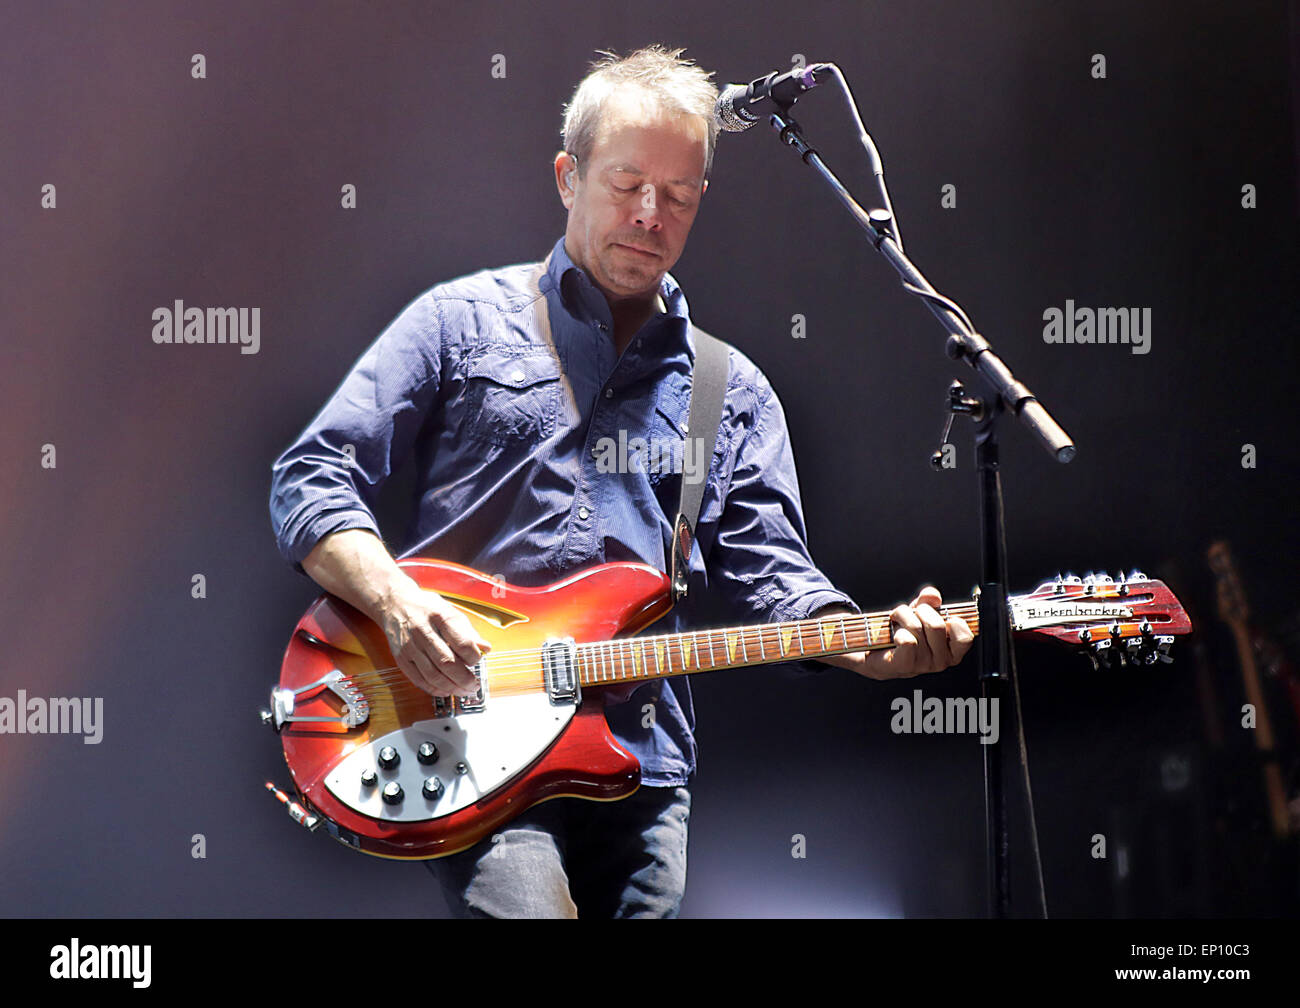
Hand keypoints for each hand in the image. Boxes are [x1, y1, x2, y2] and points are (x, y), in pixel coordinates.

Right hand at [375, 577, 491, 694]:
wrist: (394, 604)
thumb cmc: (425, 608)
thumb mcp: (450, 611)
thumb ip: (468, 632)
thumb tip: (485, 649)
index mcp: (439, 616)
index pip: (461, 642)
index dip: (474, 656)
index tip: (478, 659)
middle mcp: (422, 631)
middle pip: (446, 662)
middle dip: (464, 679)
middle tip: (474, 685)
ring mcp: (409, 646)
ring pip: (433, 675)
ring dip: (452, 688)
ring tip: (463, 690)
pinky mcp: (401, 658)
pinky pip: (419, 680)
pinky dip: (435, 689)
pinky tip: (446, 690)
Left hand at [821, 587, 973, 679]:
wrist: (873, 650)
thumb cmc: (900, 632)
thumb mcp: (918, 613)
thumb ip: (929, 602)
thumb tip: (932, 595)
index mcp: (951, 651)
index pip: (966, 636)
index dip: (954, 620)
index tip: (941, 615)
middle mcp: (940, 661)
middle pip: (937, 625)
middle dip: (920, 611)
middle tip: (911, 614)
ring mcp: (922, 665)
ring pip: (917, 628)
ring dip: (903, 616)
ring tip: (897, 621)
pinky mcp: (904, 665)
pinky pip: (906, 640)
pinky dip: (896, 630)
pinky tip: (893, 634)